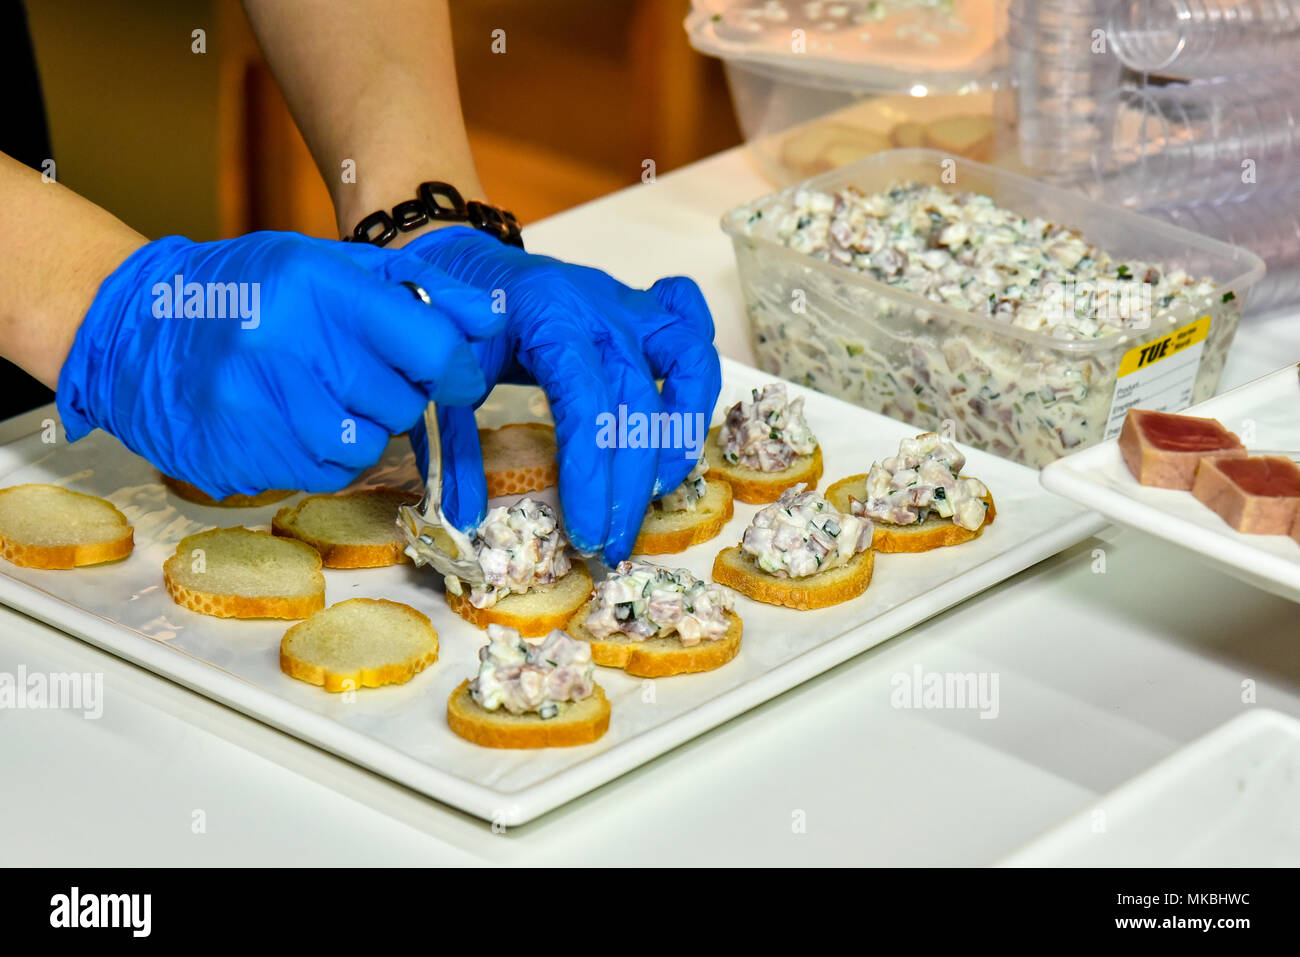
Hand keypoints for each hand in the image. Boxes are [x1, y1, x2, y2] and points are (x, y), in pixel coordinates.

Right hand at [57, 232, 502, 497]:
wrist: (139, 328)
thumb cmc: (252, 291)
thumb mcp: (333, 266)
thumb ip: (420, 290)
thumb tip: (494, 319)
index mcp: (319, 287)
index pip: (431, 346)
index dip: (459, 371)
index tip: (459, 378)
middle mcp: (288, 344)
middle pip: (401, 404)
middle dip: (396, 395)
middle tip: (359, 375)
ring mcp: (259, 404)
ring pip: (366, 447)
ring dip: (359, 430)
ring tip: (319, 396)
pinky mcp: (240, 453)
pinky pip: (322, 474)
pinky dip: (321, 454)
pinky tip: (290, 420)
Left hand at [404, 226, 721, 562]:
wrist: (462, 261)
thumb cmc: (453, 321)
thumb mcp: (440, 383)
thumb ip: (452, 449)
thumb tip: (466, 518)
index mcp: (548, 317)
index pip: (588, 404)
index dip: (593, 476)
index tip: (587, 534)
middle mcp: (600, 306)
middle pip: (639, 400)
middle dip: (631, 485)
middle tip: (614, 543)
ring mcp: (628, 303)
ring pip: (688, 359)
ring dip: (682, 431)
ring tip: (660, 489)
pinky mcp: (641, 306)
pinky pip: (689, 325)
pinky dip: (696, 370)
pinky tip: (682, 417)